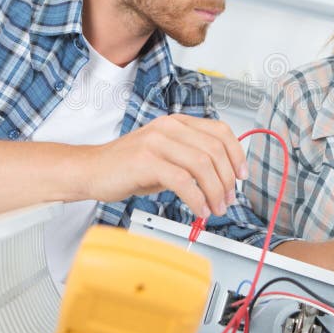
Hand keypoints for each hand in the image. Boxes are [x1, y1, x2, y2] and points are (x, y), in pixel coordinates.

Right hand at [82, 114, 246, 217]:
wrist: (91, 170)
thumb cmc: (127, 166)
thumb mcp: (165, 155)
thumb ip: (191, 160)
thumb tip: (222, 178)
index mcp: (177, 123)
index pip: (220, 131)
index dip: (236, 154)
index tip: (242, 176)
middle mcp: (169, 127)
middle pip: (215, 150)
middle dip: (227, 179)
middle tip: (228, 200)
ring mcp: (157, 142)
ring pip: (202, 164)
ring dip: (215, 191)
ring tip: (215, 208)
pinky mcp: (146, 161)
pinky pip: (183, 181)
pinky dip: (197, 198)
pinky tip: (199, 210)